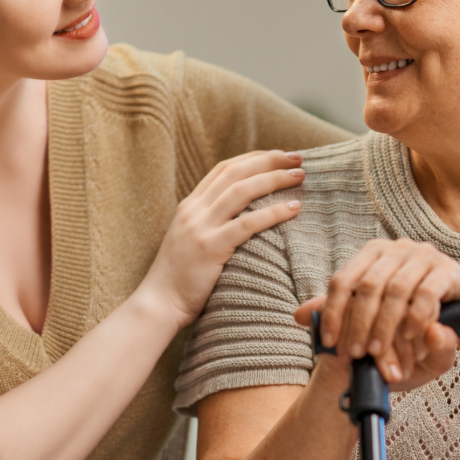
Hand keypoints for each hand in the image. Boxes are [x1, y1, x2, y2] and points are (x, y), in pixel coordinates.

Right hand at [140, 150, 304, 328]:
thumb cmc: (178, 279)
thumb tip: (241, 218)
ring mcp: (201, 227)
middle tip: (297, 159)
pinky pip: (248, 223)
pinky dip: (273, 212)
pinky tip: (294, 208)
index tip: (277, 156)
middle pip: (235, 172)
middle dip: (269, 160)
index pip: (223, 169)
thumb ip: (208, 225)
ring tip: (300, 177)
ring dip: (274, 179)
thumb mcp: (189, 241)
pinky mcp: (211, 247)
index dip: (253, 158)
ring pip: (242, 191)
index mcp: (189, 206)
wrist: (158, 304)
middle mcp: (194, 211)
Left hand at [293, 238, 459, 386]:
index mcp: (371, 255)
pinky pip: (426, 293)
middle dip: (357, 323)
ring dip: (383, 325)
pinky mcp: (448, 270)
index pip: (341, 280)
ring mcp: (423, 256)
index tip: (328, 343)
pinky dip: (415, 319)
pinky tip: (410, 338)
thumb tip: (296, 315)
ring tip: (378, 352)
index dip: (331, 312)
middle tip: (354, 354)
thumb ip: (340, 314)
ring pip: (394, 289)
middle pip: (366, 285)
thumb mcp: (373, 322)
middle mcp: (394, 249)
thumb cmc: (412, 322)